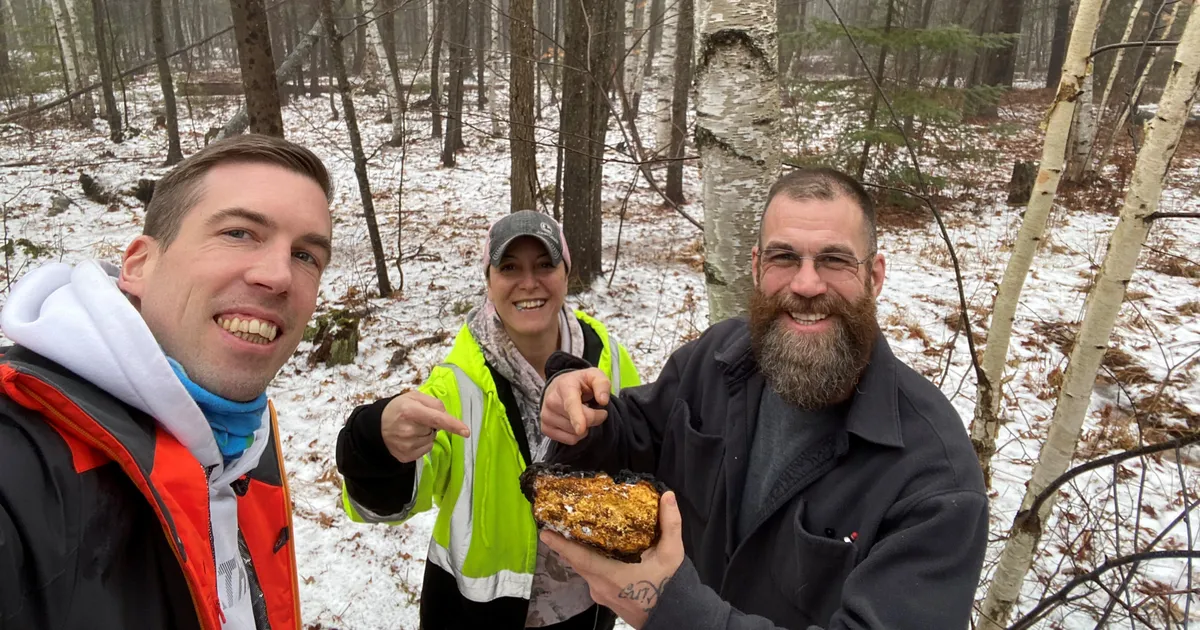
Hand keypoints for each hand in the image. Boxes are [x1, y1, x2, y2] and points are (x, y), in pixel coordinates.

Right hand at [380, 391, 469, 462]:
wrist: (376, 427)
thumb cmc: (398, 409)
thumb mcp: (413, 397)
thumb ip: (432, 402)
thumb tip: (445, 414)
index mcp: (410, 411)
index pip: (436, 419)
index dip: (453, 425)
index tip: (465, 431)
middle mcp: (408, 429)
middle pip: (435, 430)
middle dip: (431, 424)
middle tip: (416, 420)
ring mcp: (406, 445)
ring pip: (431, 440)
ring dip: (426, 435)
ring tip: (411, 429)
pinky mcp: (406, 456)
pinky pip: (425, 450)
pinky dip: (422, 444)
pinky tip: (410, 439)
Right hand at [540, 368, 609, 444]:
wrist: (558, 387)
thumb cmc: (579, 383)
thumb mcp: (594, 376)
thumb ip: (602, 384)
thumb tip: (603, 401)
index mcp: (565, 386)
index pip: (571, 404)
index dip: (577, 417)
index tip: (581, 428)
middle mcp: (552, 401)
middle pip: (581, 421)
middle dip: (594, 418)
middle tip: (594, 408)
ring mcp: (546, 416)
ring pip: (576, 433)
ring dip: (585, 427)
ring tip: (581, 413)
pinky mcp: (545, 428)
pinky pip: (570, 440)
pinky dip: (577, 435)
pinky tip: (574, 422)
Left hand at [541, 492, 684, 628]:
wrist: (671, 617)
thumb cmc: (668, 586)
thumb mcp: (672, 554)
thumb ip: (670, 524)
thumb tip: (668, 496)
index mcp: (611, 575)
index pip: (581, 558)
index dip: (562, 545)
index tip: (545, 534)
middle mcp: (600, 586)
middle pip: (577, 562)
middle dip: (565, 545)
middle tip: (557, 525)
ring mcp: (600, 594)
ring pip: (582, 570)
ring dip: (575, 554)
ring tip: (571, 534)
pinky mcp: (604, 598)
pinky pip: (589, 577)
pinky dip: (586, 564)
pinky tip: (592, 552)